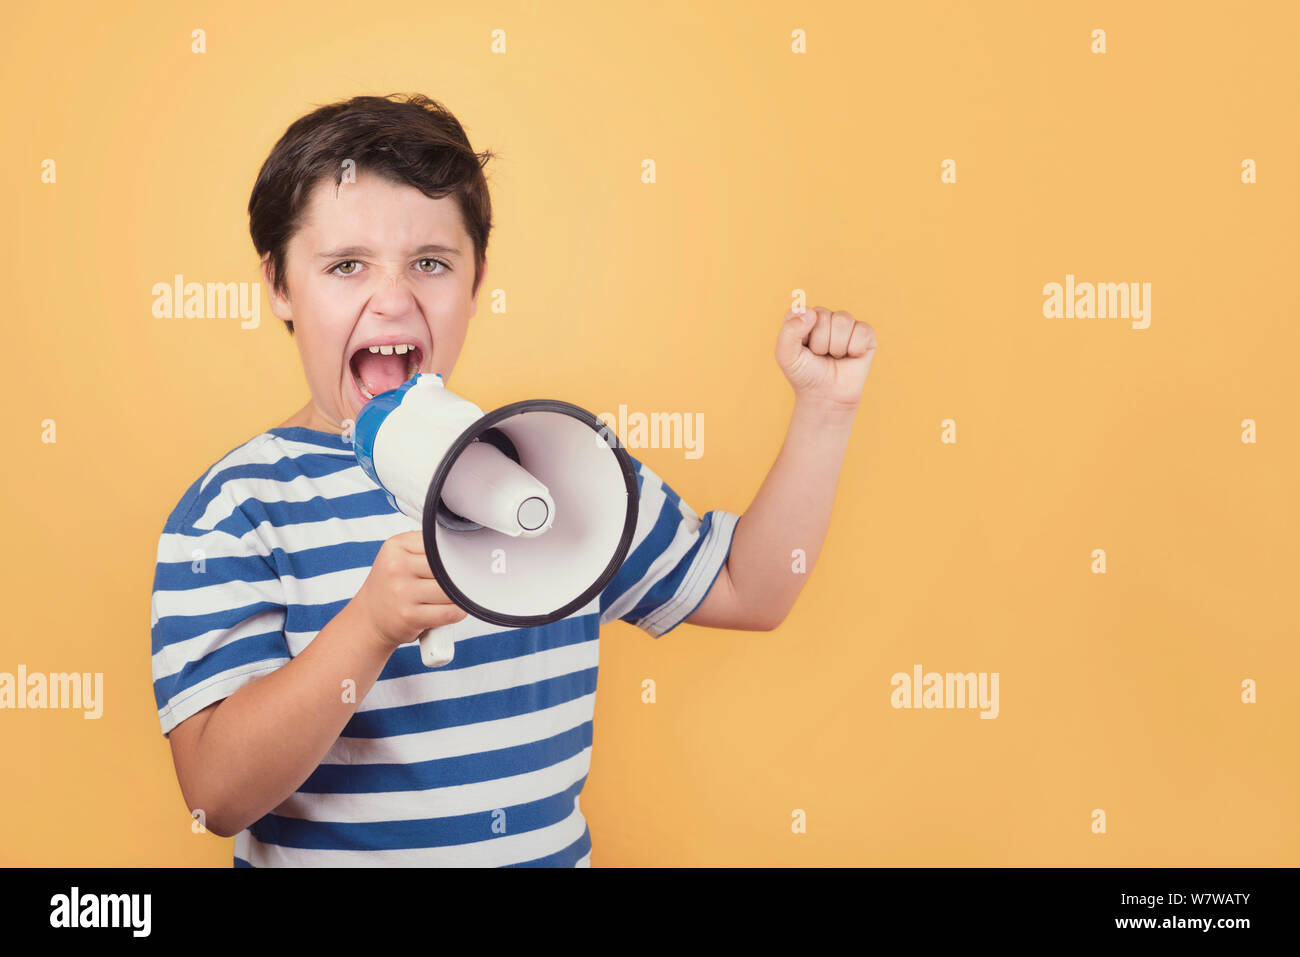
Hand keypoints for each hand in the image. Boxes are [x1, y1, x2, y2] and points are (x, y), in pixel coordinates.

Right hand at [352, 530, 467, 650]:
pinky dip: (458, 611)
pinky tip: (452, 608)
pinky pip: (450, 611)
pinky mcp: (410, 616)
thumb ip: (425, 545)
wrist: (369, 617)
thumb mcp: (399, 555)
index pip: (439, 543)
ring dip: (461, 594)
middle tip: (462, 577)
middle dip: (460, 574)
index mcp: (396, 546)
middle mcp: (397, 567)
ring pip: (452, 589)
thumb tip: (461, 542)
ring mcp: (402, 592)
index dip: (454, 552)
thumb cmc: (391, 584)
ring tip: (454, 594)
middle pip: (447, 566)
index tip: (460, 559)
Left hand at [774, 306, 876, 413]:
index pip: (801, 311)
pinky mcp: (865, 333)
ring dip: (837, 346)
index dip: (800, 333)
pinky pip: (862, 330)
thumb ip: (789, 332)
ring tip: (835, 356)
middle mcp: (823, 317)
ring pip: (842, 321)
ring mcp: (845, 324)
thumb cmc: (805, 375)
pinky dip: (855, 348)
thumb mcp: (786, 356)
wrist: (827, 397)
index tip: (802, 349)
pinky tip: (851, 356)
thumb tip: (811, 313)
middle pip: (823, 316)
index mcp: (802, 319)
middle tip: (820, 356)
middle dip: (820, 342)